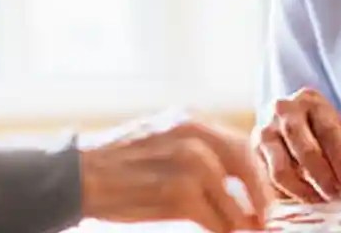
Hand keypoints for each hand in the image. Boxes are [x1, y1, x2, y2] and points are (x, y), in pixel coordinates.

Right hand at [79, 114, 270, 231]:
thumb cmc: (116, 164)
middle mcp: (189, 134)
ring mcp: (183, 162)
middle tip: (263, 217)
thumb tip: (232, 178)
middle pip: (243, 161)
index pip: (239, 142)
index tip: (263, 194)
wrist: (77, 175)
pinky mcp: (174, 192)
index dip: (256, 172)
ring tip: (243, 230)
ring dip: (240, 217)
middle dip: (259, 193)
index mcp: (187, 120)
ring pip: (230, 193)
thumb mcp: (159, 141)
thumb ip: (194, 149)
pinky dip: (222, 229)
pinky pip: (213, 217)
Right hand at [253, 88, 340, 202]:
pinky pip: (272, 178)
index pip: (328, 131)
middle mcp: (283, 110)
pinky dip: (292, 192)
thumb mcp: (336, 129)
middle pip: (303, 148)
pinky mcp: (255, 149)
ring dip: (304, 190)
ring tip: (320, 199)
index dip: (340, 159)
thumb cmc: (318, 126)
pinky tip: (306, 196)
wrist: (286, 118)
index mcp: (309, 100)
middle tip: (335, 194)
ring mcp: (265, 129)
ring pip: (281, 169)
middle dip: (321, 176)